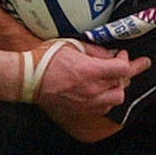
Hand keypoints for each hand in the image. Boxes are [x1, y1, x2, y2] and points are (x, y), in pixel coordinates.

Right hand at [32, 43, 149, 117]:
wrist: (27, 78)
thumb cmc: (45, 59)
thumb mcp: (71, 45)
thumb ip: (94, 50)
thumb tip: (110, 54)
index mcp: (91, 70)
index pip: (123, 68)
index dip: (128, 60)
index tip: (124, 55)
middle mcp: (92, 89)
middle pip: (124, 84)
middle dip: (127, 72)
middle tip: (126, 65)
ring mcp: (87, 102)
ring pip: (117, 98)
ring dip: (118, 88)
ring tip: (114, 80)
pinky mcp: (80, 109)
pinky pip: (104, 108)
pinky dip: (108, 99)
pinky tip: (102, 92)